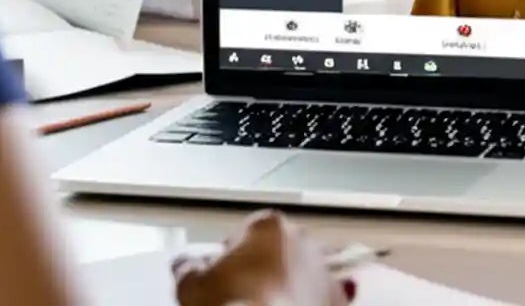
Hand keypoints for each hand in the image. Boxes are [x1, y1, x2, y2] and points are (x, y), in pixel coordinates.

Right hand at [173, 210, 353, 305]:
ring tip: (268, 304)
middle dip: (262, 266)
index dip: (230, 254)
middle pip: (277, 248)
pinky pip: (323, 297)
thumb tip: (185, 265)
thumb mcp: (192, 286)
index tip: (222, 270)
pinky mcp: (339, 300)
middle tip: (242, 291)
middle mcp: (302, 241)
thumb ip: (187, 268)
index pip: (245, 231)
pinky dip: (311, 302)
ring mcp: (324, 271)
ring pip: (303, 272)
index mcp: (268, 226)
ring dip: (289, 284)